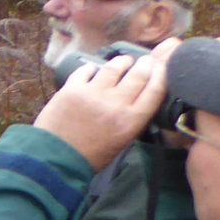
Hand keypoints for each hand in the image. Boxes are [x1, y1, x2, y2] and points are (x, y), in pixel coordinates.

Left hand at [34, 39, 178, 170]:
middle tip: (145, 60)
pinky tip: (94, 70)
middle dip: (145, 64)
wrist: (57, 159)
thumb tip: (143, 95)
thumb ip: (134, 118)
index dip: (162, 74)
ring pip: (114, 67)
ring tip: (124, 62)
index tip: (162, 66)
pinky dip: (92, 68)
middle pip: (138, 74)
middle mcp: (116, 104)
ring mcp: (93, 94)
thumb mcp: (123, 141)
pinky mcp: (72, 89)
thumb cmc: (93, 155)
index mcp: (132, 120)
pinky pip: (87, 70)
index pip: (156, 90)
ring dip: (122, 62)